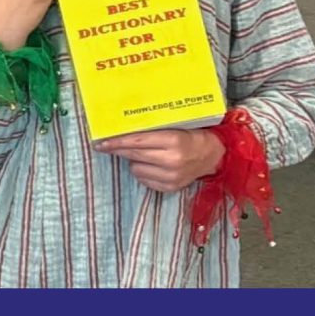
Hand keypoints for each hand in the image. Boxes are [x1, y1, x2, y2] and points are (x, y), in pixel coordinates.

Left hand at [99, 127, 224, 192]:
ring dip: (134, 161)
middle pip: (134, 155)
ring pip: (136, 168)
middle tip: (106, 145)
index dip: (116, 142)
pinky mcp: (171, 187)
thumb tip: (121, 130)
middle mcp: (172, 160)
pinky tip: (150, 165)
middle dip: (118, 150)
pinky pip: (144, 180)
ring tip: (144, 154)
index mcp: (174, 141)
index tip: (100, 143)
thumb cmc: (191, 136)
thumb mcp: (174, 127)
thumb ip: (151, 130)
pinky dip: (143, 172)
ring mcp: (172, 176)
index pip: (136, 142)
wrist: (213, 155)